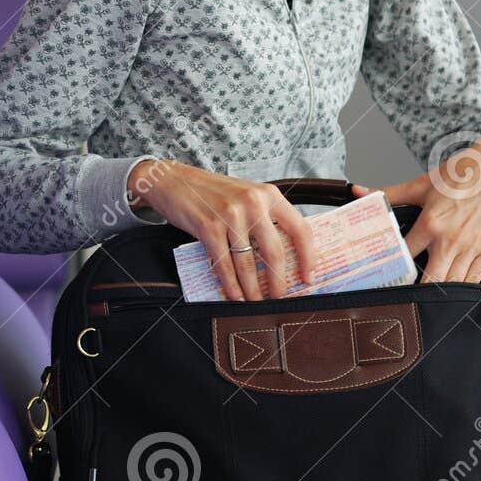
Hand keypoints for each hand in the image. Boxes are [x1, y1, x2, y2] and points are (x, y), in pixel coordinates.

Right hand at [127, 160, 317, 300]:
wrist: (172, 180)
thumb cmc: (210, 192)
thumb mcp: (246, 195)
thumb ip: (265, 217)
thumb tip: (283, 255)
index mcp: (269, 194)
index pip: (300, 228)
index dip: (308, 257)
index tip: (308, 277)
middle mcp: (253, 203)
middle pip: (274, 252)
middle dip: (278, 281)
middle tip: (279, 296)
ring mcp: (230, 215)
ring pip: (247, 263)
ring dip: (252, 288)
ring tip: (255, 300)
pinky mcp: (209, 227)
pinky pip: (224, 264)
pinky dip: (230, 284)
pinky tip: (234, 294)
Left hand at [349, 136, 480, 283]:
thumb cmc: (460, 175)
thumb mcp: (421, 184)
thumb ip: (389, 194)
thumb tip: (357, 192)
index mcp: (431, 223)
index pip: (406, 257)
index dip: (394, 269)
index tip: (386, 278)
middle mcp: (451, 239)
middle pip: (431, 281)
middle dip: (417, 291)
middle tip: (406, 295)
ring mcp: (473, 247)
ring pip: (454, 283)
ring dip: (441, 290)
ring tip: (427, 295)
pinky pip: (476, 279)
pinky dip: (464, 286)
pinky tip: (453, 287)